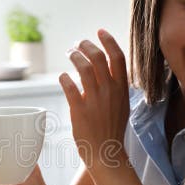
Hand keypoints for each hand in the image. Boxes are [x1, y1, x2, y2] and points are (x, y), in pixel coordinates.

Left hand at [59, 29, 129, 169]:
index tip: (100, 31)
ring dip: (74, 56)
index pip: (118, 57)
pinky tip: (63, 77)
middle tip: (78, 43)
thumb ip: (114, 85)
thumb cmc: (111, 129)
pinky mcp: (80, 110)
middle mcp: (110, 91)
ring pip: (83, 68)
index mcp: (122, 89)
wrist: (106, 153)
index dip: (108, 41)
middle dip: (86, 45)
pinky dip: (64, 78)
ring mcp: (95, 100)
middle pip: (98, 58)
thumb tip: (102, 68)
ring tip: (69, 53)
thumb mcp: (121, 104)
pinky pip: (69, 86)